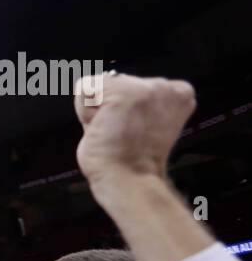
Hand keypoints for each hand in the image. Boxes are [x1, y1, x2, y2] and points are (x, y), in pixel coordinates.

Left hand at [74, 73, 194, 185]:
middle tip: (120, 134)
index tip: (132, 130)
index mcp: (177, 93)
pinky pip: (84, 89)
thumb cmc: (129, 158)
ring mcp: (148, 87)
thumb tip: (96, 86)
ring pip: (97, 85)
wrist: (130, 178)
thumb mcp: (139, 122)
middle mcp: (166, 85)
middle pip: (112, 82)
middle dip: (107, 107)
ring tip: (113, 133)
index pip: (129, 83)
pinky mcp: (126, 92)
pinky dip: (84, 112)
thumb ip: (129, 104)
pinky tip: (102, 129)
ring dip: (95, 111)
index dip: (120, 108)